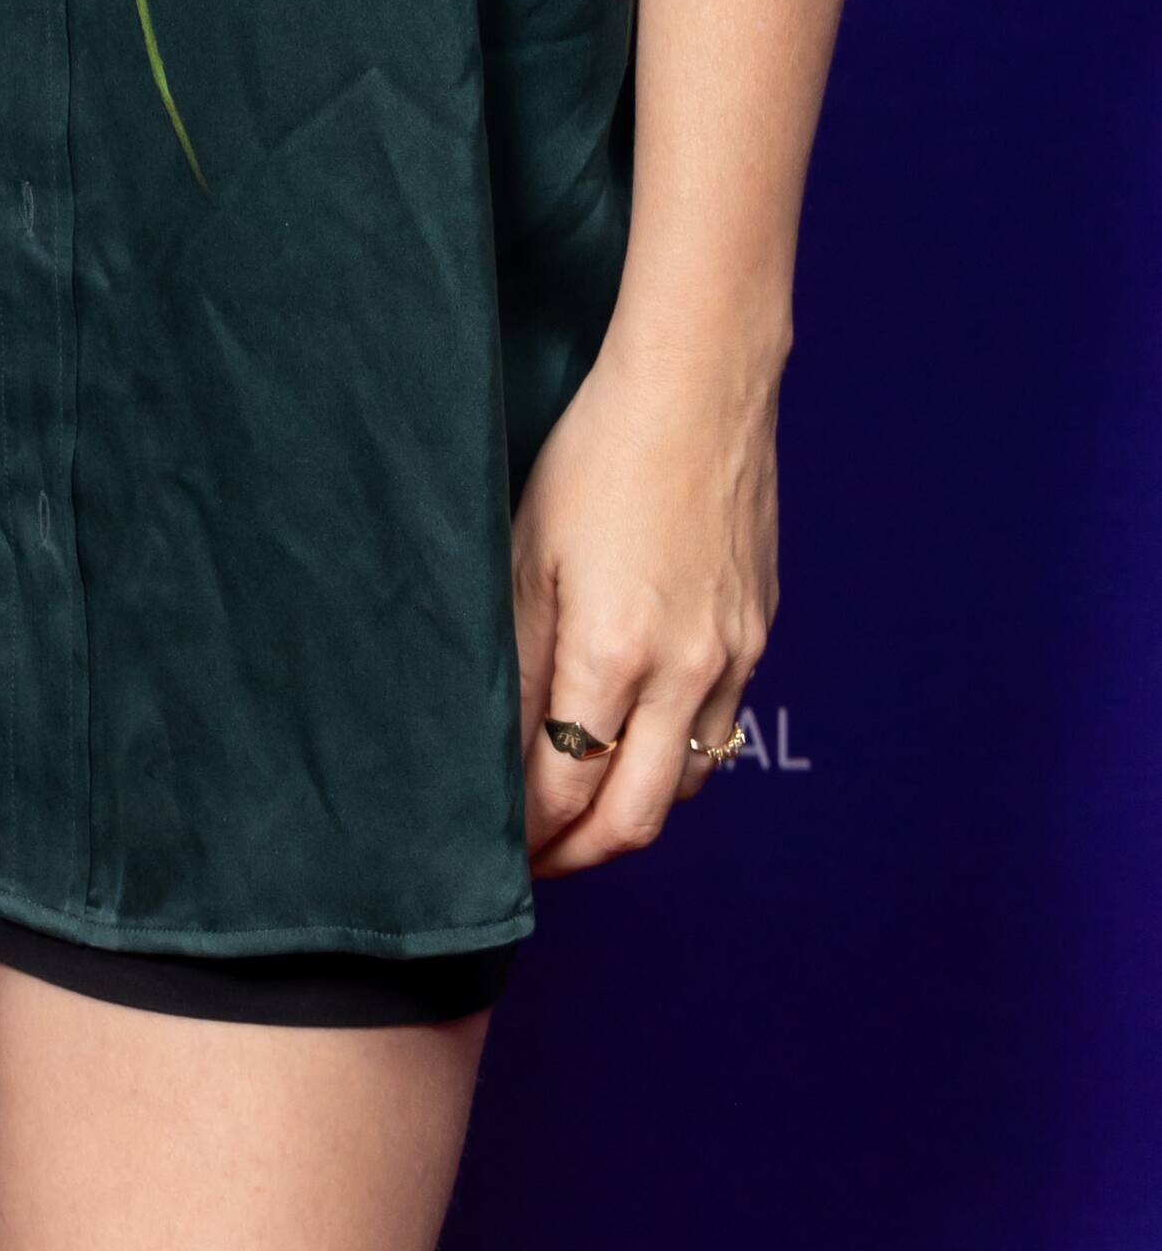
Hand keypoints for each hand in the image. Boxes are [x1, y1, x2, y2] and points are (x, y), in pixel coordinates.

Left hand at [511, 329, 774, 875]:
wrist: (700, 389)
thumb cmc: (596, 456)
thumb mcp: (526, 552)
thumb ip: (516, 659)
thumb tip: (494, 747)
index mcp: (614, 651)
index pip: (564, 788)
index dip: (526, 834)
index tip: (492, 848)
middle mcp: (686, 670)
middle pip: (636, 819)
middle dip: (579, 854)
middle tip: (534, 861)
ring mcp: (733, 658)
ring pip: (684, 784)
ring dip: (631, 811)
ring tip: (577, 806)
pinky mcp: (758, 636)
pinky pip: (718, 731)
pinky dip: (672, 757)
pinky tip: (632, 740)